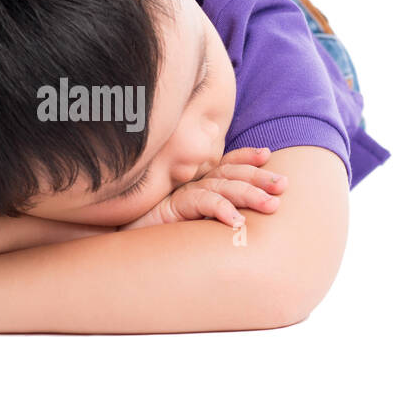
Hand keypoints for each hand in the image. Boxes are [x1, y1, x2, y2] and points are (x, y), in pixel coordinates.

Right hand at [118, 146, 286, 230]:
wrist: (122, 249)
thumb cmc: (159, 241)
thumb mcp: (193, 228)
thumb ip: (212, 217)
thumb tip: (246, 225)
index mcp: (196, 185)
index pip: (224, 165)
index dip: (245, 157)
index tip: (267, 155)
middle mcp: (189, 185)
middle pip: (229, 173)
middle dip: (258, 177)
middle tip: (283, 185)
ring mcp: (179, 195)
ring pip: (220, 186)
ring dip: (248, 193)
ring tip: (270, 204)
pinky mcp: (169, 208)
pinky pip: (200, 202)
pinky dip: (220, 209)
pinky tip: (236, 221)